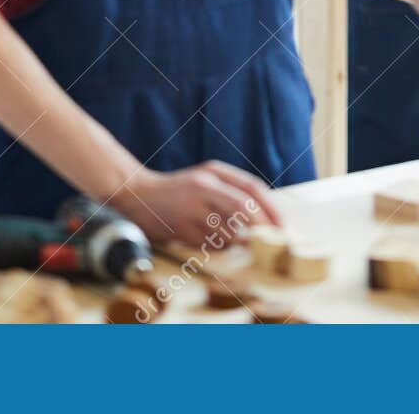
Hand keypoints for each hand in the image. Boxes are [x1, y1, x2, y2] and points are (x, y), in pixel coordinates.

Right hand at [115, 161, 283, 246]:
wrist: (137, 195)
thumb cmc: (179, 191)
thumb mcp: (205, 180)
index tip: (281, 227)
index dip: (270, 209)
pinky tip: (210, 241)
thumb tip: (262, 218)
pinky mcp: (181, 228)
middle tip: (270, 242)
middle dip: (260, 227)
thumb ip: (231, 193)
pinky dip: (217, 247)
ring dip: (237, 241)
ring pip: (228, 230)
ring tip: (236, 242)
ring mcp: (191, 207)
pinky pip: (210, 244)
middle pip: (243, 208)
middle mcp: (204, 187)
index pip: (251, 189)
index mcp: (214, 172)